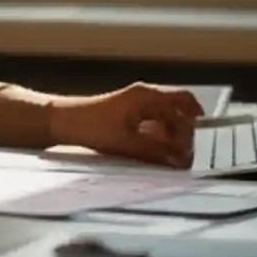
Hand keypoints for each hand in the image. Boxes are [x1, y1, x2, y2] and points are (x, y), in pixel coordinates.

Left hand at [48, 83, 203, 167]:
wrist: (63, 122)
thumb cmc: (91, 126)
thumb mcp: (127, 143)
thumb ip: (156, 151)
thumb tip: (180, 160)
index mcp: (147, 96)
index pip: (183, 103)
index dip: (193, 123)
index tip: (193, 147)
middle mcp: (145, 96)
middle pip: (176, 112)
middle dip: (183, 134)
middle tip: (183, 158)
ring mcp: (136, 104)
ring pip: (165, 119)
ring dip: (170, 138)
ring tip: (169, 159)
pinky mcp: (128, 114)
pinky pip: (151, 123)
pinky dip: (157, 137)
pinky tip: (154, 153)